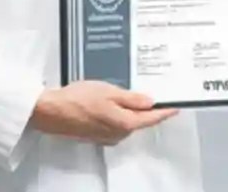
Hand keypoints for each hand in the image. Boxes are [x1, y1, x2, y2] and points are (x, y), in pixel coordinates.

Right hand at [30, 81, 177, 145]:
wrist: (51, 112)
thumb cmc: (79, 99)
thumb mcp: (109, 92)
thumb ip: (132, 98)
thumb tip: (150, 102)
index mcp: (125, 123)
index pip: (151, 118)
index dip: (165, 111)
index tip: (177, 106)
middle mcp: (118, 134)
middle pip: (139, 120)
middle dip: (147, 108)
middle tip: (156, 93)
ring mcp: (106, 136)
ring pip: (126, 121)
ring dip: (131, 110)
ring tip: (133, 94)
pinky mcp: (96, 134)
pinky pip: (114, 123)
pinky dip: (118, 113)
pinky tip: (113, 102)